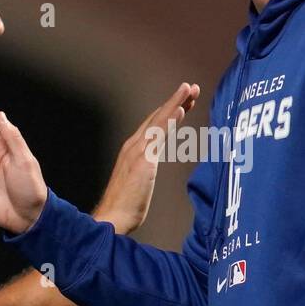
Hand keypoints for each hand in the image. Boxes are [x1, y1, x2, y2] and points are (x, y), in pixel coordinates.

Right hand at [92, 82, 199, 233]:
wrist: (113, 219)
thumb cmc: (126, 206)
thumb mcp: (139, 182)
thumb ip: (145, 171)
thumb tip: (151, 169)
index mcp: (134, 150)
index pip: (154, 124)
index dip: (171, 110)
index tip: (186, 101)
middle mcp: (134, 145)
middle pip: (157, 116)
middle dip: (176, 100)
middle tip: (191, 87)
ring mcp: (137, 152)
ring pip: (159, 121)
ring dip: (175, 103)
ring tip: (188, 89)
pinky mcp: (143, 161)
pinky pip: (158, 136)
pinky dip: (168, 121)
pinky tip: (179, 111)